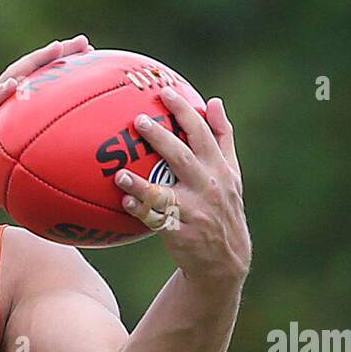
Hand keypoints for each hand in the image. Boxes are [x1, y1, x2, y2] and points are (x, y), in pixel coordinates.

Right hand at [0, 34, 93, 223]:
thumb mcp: (31, 174)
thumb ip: (52, 166)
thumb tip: (87, 174)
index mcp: (21, 114)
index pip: (46, 83)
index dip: (68, 68)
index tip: (93, 58)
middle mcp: (7, 106)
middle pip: (33, 71)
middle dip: (59, 53)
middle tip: (83, 42)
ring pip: (12, 78)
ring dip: (33, 62)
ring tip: (55, 49)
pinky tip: (13, 84)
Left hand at [114, 89, 250, 288]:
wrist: (225, 259)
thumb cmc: (222, 208)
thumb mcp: (231, 174)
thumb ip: (222, 138)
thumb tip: (214, 101)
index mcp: (220, 168)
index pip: (203, 134)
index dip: (185, 111)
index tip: (165, 92)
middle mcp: (209, 187)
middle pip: (183, 157)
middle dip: (161, 137)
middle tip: (138, 120)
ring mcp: (194, 211)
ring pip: (165, 193)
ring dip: (141, 183)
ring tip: (119, 172)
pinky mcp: (181, 233)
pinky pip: (155, 220)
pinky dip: (140, 210)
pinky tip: (123, 200)